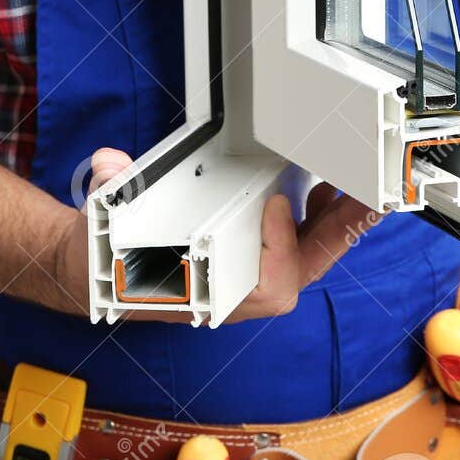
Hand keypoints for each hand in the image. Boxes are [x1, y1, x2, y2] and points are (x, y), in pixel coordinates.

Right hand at [84, 147, 381, 321]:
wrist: (96, 276)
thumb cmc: (104, 257)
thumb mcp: (100, 221)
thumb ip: (109, 188)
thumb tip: (110, 163)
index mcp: (203, 294)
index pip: (265, 289)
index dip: (280, 249)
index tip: (276, 204)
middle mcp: (230, 295)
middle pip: (301, 273)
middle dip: (335, 234)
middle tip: (363, 197)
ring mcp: (242, 283)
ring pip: (305, 264)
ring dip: (333, 227)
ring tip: (354, 190)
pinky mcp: (248, 266)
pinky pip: (295, 254)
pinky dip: (314, 225)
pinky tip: (322, 195)